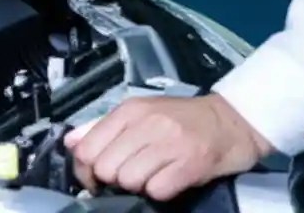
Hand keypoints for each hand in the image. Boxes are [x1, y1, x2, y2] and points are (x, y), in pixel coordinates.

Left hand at [65, 94, 272, 200]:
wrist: (232, 121)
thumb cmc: (181, 119)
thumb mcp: (140, 114)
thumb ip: (104, 128)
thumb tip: (71, 142)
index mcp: (129, 111)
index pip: (87, 149)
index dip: (86, 170)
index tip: (97, 178)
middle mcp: (147, 124)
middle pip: (106, 168)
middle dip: (113, 180)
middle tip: (130, 176)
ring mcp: (170, 143)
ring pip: (129, 180)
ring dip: (138, 186)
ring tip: (152, 176)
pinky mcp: (191, 164)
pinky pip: (157, 190)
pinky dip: (160, 192)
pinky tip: (169, 180)